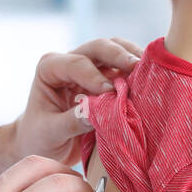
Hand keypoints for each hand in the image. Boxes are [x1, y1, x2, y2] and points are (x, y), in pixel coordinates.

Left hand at [0, 37, 143, 175]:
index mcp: (50, 68)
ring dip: (133, 58)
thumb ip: (72, 121)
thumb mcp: (51, 132)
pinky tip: (151, 80)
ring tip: (150, 70)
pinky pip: (124, 68)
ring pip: (114, 50)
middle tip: (138, 66)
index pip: (75, 63)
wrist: (45, 144)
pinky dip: (138, 71)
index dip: (94, 75)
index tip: (110, 92)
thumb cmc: (40, 137)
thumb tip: (98, 112)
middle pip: (98, 47)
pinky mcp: (106, 78)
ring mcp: (90, 68)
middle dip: (118, 54)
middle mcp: (70, 62)